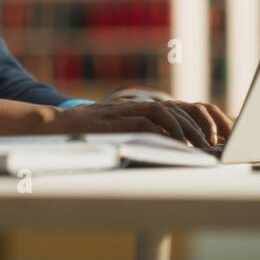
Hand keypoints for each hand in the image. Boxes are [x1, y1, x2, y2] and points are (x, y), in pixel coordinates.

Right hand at [50, 99, 232, 147]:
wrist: (49, 126)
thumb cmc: (79, 136)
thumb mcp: (112, 134)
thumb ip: (132, 136)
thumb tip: (156, 151)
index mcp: (133, 110)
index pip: (171, 109)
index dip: (191, 121)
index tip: (207, 138)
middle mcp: (131, 107)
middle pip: (173, 108)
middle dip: (195, 125)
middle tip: (210, 143)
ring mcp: (122, 112)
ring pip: (162, 112)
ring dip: (182, 128)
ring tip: (195, 145)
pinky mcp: (112, 121)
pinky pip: (143, 122)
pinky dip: (160, 132)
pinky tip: (171, 145)